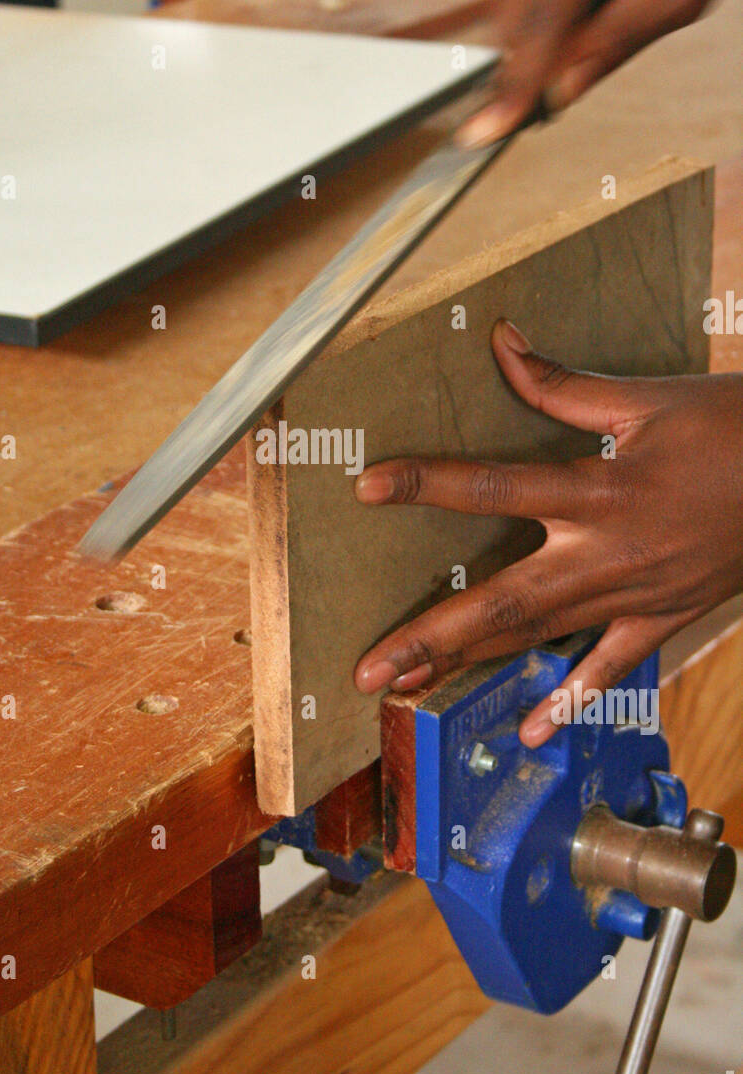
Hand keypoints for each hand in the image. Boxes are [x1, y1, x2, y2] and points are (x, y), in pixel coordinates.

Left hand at [353, 320, 742, 745]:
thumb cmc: (732, 428)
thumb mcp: (647, 399)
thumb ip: (562, 383)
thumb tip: (501, 343)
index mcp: (601, 492)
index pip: (495, 488)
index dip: (427, 484)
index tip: (367, 486)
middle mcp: (609, 554)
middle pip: (504, 600)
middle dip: (431, 637)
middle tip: (368, 670)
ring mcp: (635, 596)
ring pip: (540, 637)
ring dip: (472, 664)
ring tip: (409, 690)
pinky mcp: (663, 618)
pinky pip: (611, 669)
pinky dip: (571, 701)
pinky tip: (530, 730)